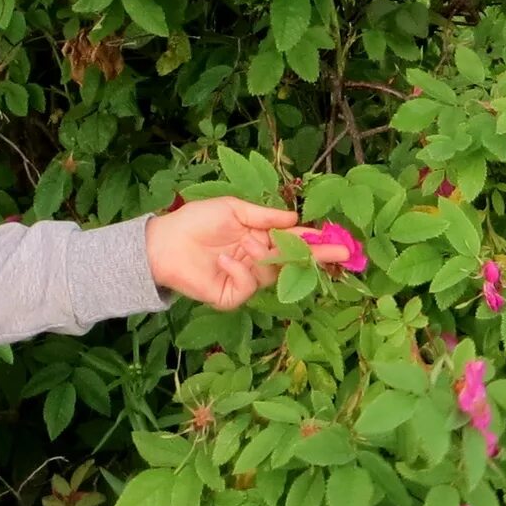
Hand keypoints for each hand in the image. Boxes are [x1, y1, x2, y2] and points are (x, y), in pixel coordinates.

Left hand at [146, 197, 355, 309]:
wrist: (164, 242)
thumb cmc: (196, 220)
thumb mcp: (233, 209)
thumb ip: (265, 217)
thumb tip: (296, 218)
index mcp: (259, 237)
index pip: (294, 240)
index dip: (315, 240)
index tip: (338, 238)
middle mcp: (256, 259)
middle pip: (293, 261)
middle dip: (316, 256)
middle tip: (341, 253)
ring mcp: (245, 279)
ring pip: (273, 274)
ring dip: (264, 257)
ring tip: (245, 244)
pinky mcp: (230, 296)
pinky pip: (248, 287)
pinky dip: (240, 272)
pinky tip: (224, 260)